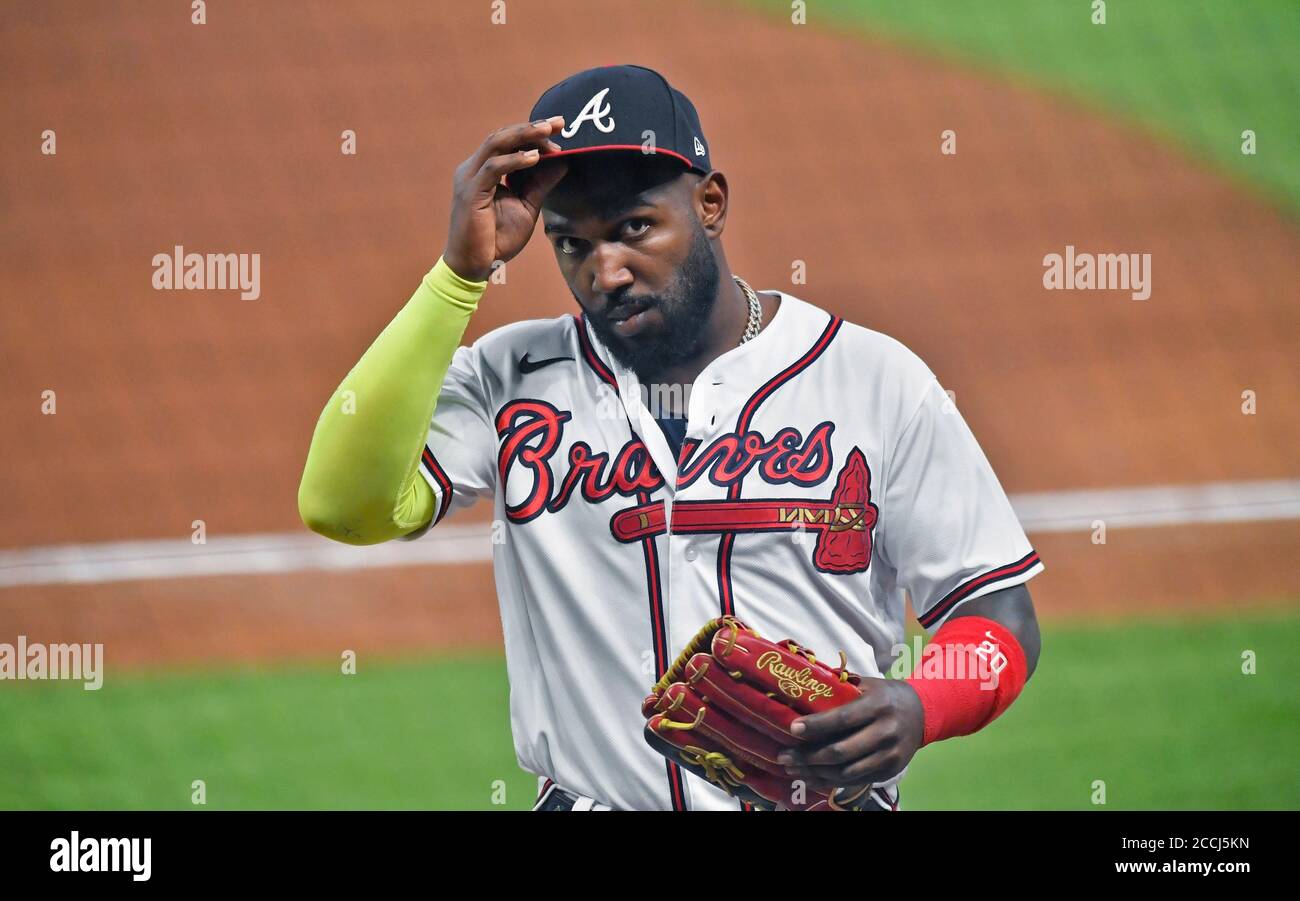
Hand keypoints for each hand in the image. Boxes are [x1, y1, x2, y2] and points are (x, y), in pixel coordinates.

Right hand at [442, 116, 569, 281]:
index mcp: (484, 170)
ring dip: (524, 136)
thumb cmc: (497, 239)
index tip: (560, 130)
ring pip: (496, 144)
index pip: (509, 142)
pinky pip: (493, 167)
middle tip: (558, 122)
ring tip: (548, 132)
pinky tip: (535, 157)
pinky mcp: (470, 192)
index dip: (533, 134)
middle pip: (502, 136)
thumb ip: (540, 183)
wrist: (475, 266)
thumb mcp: (527, 206)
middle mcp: (474, 169)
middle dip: (531, 127)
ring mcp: (469, 178)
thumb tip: (562, 162)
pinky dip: (514, 160)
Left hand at [779, 678, 924, 793]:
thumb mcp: (867, 685)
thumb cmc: (885, 695)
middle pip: (842, 751)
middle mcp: (886, 732)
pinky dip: (830, 782)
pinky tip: (811, 777)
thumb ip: (840, 690)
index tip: (792, 729)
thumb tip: (801, 689)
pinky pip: (855, 781)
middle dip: (808, 756)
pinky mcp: (889, 772)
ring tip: (792, 769)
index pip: (843, 718)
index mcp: (879, 705)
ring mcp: (889, 756)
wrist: (922, 713)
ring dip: (815, 773)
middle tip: (783, 756)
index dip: (816, 726)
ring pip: (846, 772)